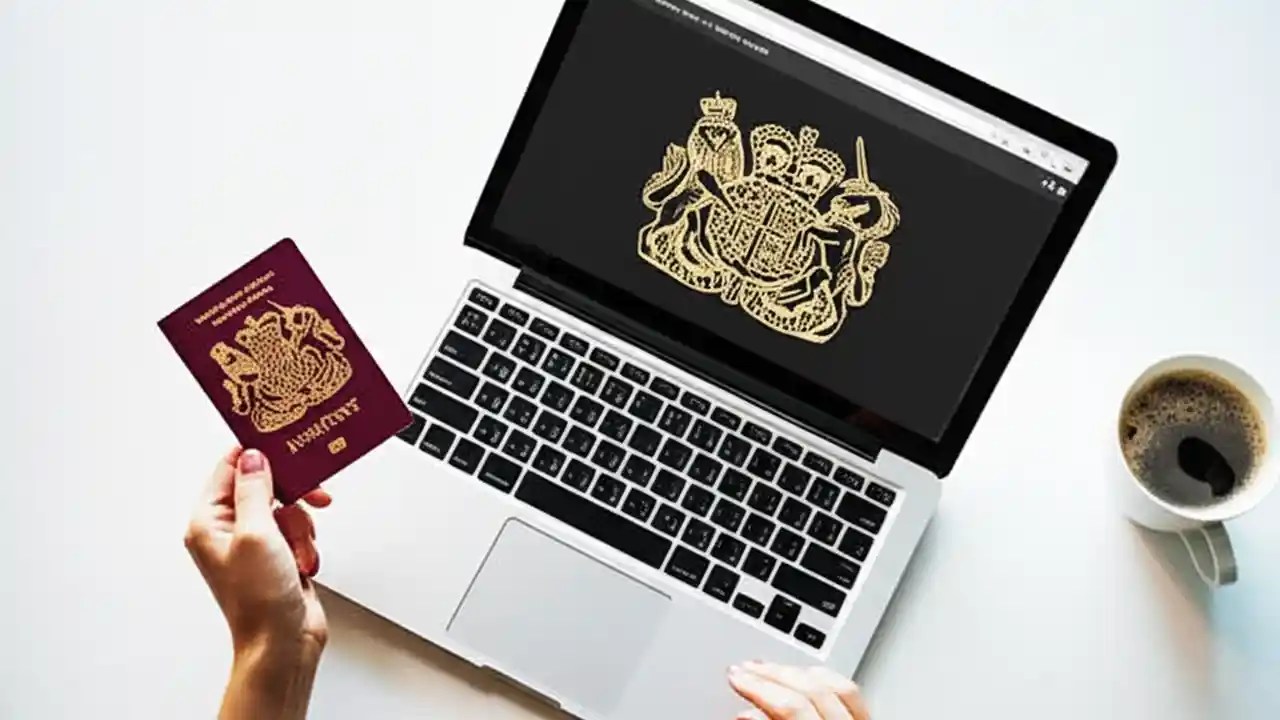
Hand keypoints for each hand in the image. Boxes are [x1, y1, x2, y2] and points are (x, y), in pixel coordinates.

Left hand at [185, 447, 330, 718]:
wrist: (283, 643)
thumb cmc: (259, 600)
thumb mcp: (256, 534)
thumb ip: (254, 489)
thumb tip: (253, 456)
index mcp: (208, 522)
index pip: (229, 468)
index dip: (258, 454)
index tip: (285, 443)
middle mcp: (227, 530)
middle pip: (264, 485)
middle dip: (291, 496)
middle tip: (313, 495)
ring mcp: (253, 543)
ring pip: (286, 507)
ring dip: (301, 526)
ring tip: (298, 551)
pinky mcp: (276, 555)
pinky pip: (297, 529)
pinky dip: (305, 543)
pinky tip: (303, 563)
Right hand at [728, 662, 870, 719]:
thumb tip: (746, 713)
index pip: (790, 707)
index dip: (758, 688)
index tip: (734, 676)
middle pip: (812, 689)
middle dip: (772, 674)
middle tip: (743, 668)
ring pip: (837, 685)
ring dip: (797, 672)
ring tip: (768, 668)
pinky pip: (852, 694)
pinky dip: (825, 679)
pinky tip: (804, 677)